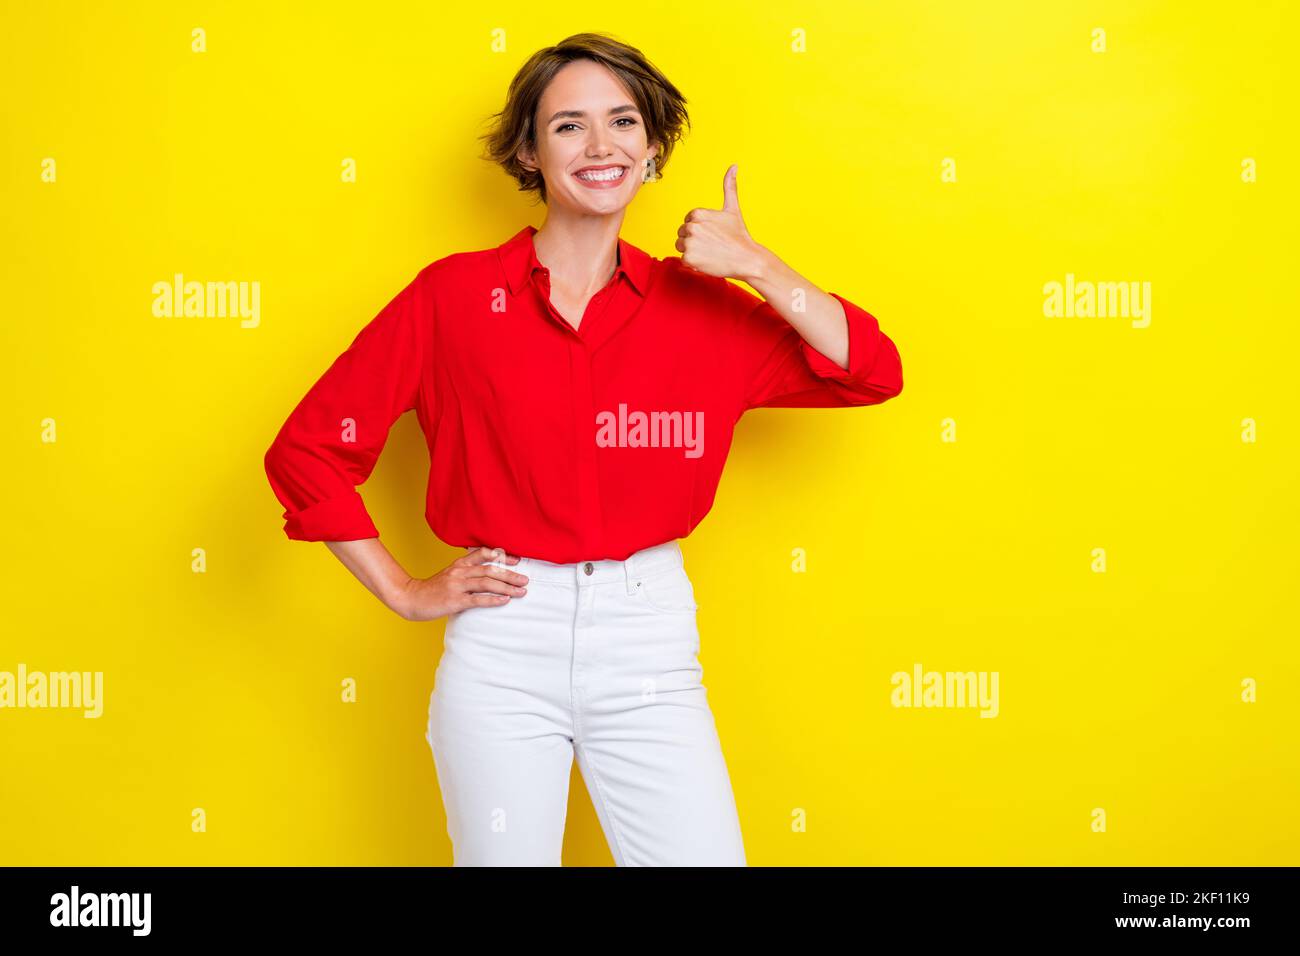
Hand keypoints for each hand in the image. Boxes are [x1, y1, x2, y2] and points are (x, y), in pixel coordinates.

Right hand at [392, 546, 528, 621]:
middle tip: (525, 579)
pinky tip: (505, 600)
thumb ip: (466, 571)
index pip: (483, 554)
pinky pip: (477, 599)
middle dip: (510, 574)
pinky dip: (493, 599)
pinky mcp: (454, 600)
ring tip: (521, 591)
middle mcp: (459, 572)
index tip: (517, 561)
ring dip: (507, 586)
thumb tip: (488, 573)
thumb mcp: (450, 574)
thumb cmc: (433, 589)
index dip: (502, 557)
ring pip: (486, 583)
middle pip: (490, 569)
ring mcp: (457, 586)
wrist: (411, 598)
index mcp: (459, 564)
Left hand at [675, 163, 767, 280]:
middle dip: (694, 240)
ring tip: (709, 252)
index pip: (687, 222)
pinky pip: (684, 260)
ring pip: (681, 246)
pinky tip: (707, 260)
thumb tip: (734, 166)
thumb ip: (729, 187)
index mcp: (698, 213)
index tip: (713, 234)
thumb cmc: (739, 235)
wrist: (746, 258)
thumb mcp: (733, 209)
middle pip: (682, 234)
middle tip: (712, 244)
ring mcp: (689, 242)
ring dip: (692, 251)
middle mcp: (691, 226)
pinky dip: (693, 263)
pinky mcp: (689, 258)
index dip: (700, 229)